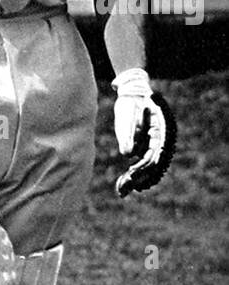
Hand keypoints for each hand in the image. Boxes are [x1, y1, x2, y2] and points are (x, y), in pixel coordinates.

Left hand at [112, 69, 175, 195]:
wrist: (132, 94)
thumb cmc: (131, 103)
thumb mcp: (128, 116)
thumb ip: (129, 134)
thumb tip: (128, 154)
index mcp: (162, 134)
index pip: (157, 156)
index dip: (146, 169)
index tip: (133, 177)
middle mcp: (161, 142)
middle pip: (153, 165)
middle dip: (140, 178)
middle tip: (125, 189)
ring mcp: (153, 145)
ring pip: (148, 167)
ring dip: (137, 180)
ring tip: (122, 191)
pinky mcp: (144, 147)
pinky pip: (142, 164)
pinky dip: (135, 175)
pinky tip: (124, 185)